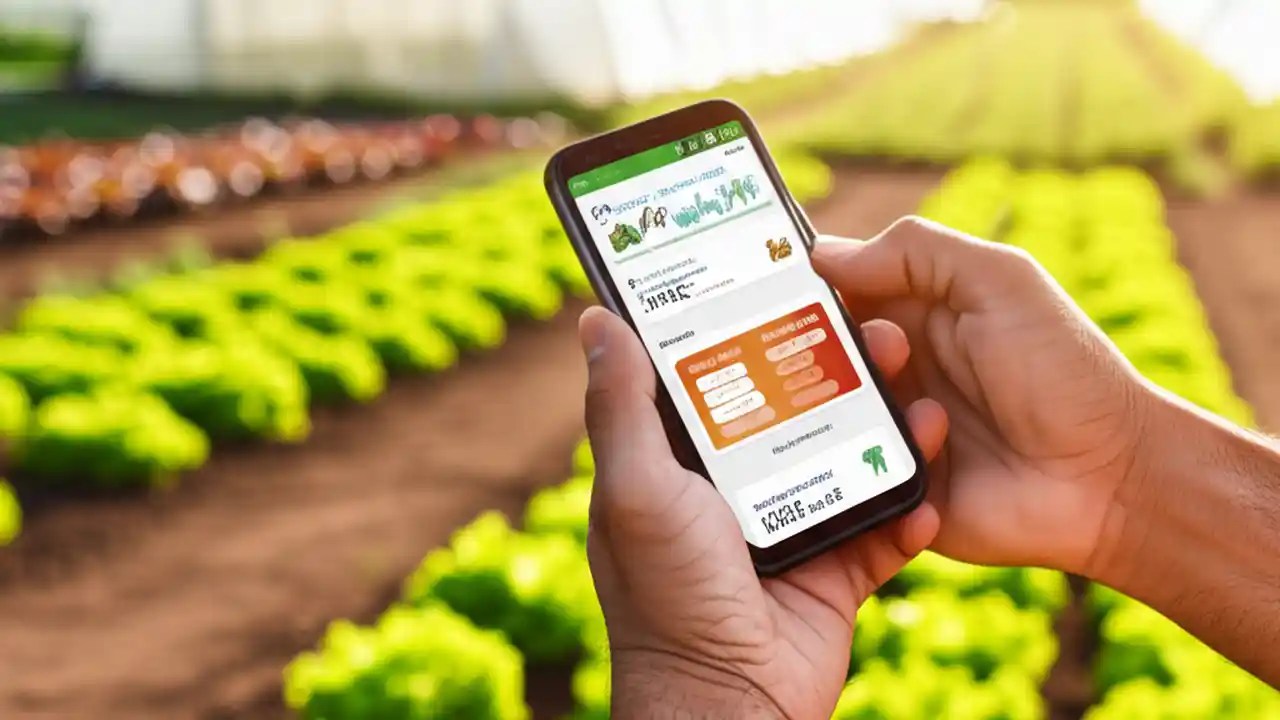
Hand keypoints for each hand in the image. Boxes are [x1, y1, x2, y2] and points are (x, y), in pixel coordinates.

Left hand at [578, 307, 945, 718]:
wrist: (731, 699)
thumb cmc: (667, 591)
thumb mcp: (635, 489)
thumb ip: (620, 406)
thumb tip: (595, 319)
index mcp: (681, 460)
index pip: (716, 376)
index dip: (747, 328)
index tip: (787, 277)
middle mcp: (737, 485)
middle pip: (795, 406)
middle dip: (839, 366)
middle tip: (877, 327)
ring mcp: (790, 523)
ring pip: (848, 453)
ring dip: (889, 423)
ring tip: (917, 391)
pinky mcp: (836, 565)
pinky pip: (883, 524)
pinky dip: (910, 506)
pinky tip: (931, 481)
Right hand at [812, 217, 1152, 575]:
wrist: (1109, 477)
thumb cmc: (1064, 370)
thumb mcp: (999, 283)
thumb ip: (916, 251)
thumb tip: (822, 254)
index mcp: (914, 315)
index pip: (835, 294)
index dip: (805, 290)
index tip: (783, 289)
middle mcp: (894, 371)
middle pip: (817, 356)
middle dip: (832, 350)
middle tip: (890, 350)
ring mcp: (890, 431)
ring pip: (825, 416)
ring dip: (864, 404)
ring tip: (927, 406)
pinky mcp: (892, 488)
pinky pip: (850, 475)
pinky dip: (879, 459)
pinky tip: (938, 444)